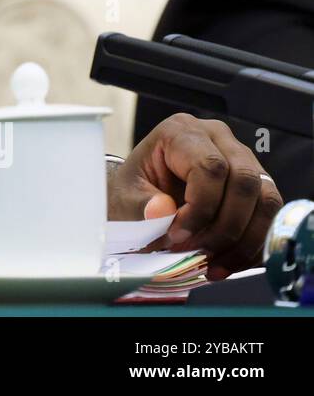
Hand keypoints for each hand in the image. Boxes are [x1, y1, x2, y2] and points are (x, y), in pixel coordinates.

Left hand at [108, 113, 283, 278]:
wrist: (142, 196)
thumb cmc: (134, 191)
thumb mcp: (124, 197)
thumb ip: (140, 205)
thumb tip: (162, 211)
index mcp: (181, 131)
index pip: (210, 167)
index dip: (200, 209)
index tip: (178, 236)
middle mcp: (218, 137)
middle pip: (244, 181)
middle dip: (225, 227)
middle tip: (199, 252)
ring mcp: (243, 158)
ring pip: (265, 200)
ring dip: (244, 240)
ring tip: (214, 264)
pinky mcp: (257, 183)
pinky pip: (271, 215)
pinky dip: (253, 244)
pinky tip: (228, 262)